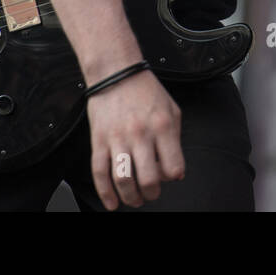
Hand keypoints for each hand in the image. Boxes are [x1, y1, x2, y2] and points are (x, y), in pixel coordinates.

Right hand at [85, 67, 185, 209]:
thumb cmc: (146, 90)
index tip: (169, 175)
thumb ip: (176, 140)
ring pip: (123, 180)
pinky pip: (100, 172)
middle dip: (152, 193)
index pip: (173, 167)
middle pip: (148, 179)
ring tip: (135, 199)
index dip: (173, 176)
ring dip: (130, 197)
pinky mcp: (99, 140)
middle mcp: (141, 134)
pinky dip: (105, 193)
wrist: (116, 72)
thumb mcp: (172, 110)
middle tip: (151, 193)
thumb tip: (176, 171)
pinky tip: (111, 203)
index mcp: (163, 127)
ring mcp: (118, 138)